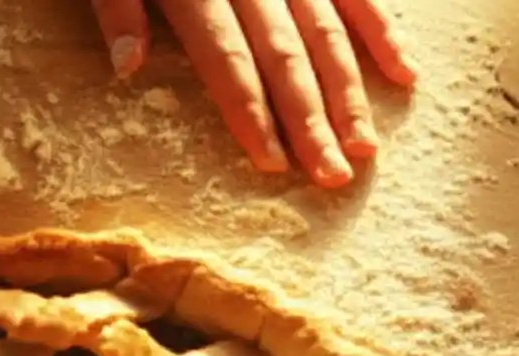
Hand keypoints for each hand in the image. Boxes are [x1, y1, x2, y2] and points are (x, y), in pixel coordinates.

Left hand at [92, 0, 415, 187]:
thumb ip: (117, 7)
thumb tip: (127, 66)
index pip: (228, 60)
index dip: (251, 112)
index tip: (272, 162)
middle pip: (285, 56)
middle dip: (311, 120)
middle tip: (332, 175)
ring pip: (327, 30)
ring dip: (349, 90)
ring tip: (365, 147)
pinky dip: (380, 30)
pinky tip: (401, 74)